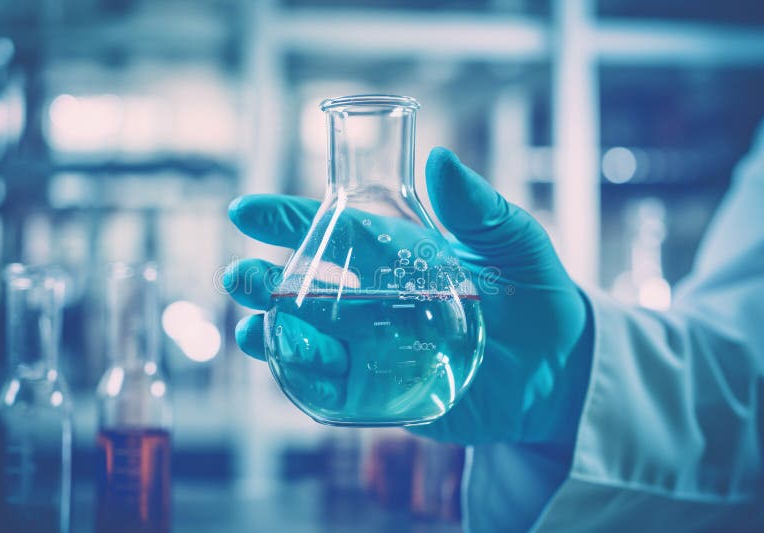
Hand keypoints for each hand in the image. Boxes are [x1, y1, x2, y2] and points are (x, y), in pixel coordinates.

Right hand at [225, 147, 592, 446]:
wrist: (559, 372)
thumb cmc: (538, 296)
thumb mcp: (514, 244)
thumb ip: (477, 208)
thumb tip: (441, 158)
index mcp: (398, 255)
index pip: (332, 231)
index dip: (287, 220)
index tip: (246, 212)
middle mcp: (376, 300)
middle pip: (306, 289)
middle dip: (266, 283)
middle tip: (240, 279)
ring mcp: (376, 348)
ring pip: (310, 341)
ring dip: (276, 335)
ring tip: (255, 333)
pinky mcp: (384, 393)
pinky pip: (335, 391)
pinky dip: (307, 382)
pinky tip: (290, 371)